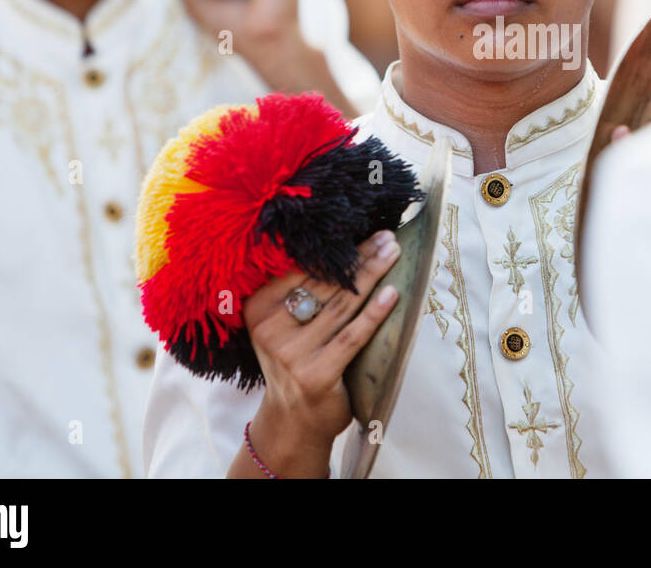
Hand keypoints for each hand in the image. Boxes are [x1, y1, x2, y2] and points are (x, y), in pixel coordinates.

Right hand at [231, 230, 401, 477]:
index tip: (362, 228)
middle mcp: (270, 329)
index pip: (300, 268)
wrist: (294, 422)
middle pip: (324, 282)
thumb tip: (342, 245)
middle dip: (359, 256)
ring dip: (372, 274)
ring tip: (393, 254)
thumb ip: (301, 291)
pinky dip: (374, 312)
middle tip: (387, 236)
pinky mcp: (317, 374)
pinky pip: (353, 336)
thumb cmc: (296, 362)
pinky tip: (392, 294)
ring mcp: (292, 354)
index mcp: (257, 309)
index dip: (334, 247)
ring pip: (341, 304)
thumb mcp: (284, 325)